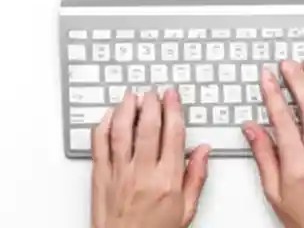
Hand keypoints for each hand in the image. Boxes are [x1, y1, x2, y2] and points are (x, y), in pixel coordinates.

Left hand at [91, 89, 210, 227]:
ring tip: (131, 96)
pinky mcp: (100, 176)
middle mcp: (142, 173)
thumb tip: (204, 152)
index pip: (173, 134)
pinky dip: (102, 125)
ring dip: (125, 108)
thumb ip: (196, 178)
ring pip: (120, 130)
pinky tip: (108, 116)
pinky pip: (99, 143)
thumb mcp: (186, 211)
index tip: (172, 95)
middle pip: (147, 126)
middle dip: (150, 102)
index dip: (173, 109)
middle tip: (153, 91)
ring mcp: (119, 173)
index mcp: (167, 180)